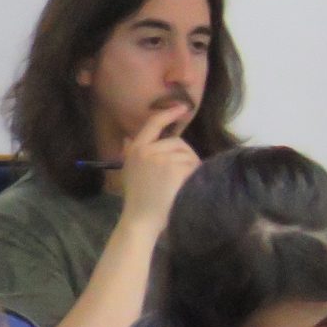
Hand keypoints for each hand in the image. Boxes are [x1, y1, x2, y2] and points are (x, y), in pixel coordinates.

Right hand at [116, 101, 201, 229]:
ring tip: (181, 184)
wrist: (141, 219)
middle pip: (177, 142)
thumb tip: (143, 140)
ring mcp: (160, 158)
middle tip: (181, 175)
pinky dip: (194, 175)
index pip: (153, 124)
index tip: (182, 107)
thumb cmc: (139, 200)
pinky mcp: (174, 168)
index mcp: (135, 150)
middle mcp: (145, 150)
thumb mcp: (132, 172)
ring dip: (191, 167)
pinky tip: (185, 186)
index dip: (168, 113)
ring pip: (188, 155)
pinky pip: (193, 166)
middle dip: (185, 156)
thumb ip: (139, 155)